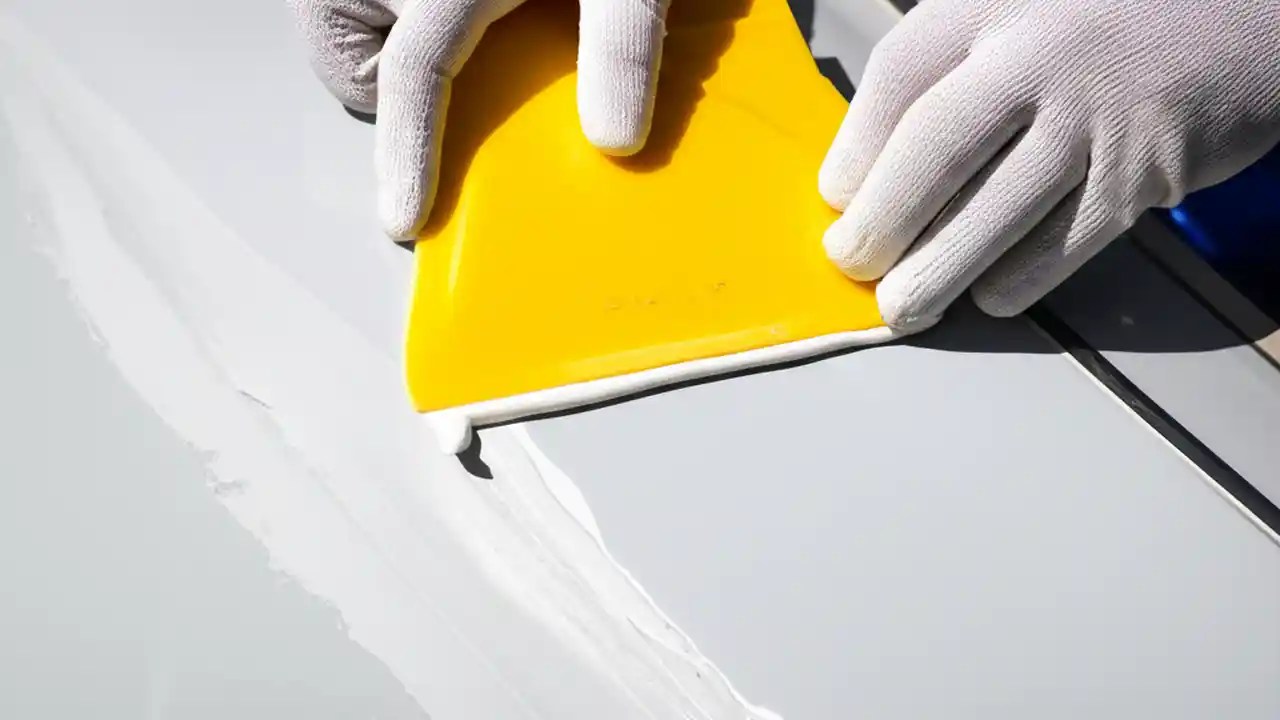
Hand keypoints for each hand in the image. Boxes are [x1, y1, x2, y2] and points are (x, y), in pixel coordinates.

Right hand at [289, 0, 669, 238]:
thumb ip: (622, 40)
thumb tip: (615, 140)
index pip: (413, 74)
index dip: (409, 154)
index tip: (404, 219)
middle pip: (355, 47)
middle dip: (389, 83)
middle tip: (457, 78)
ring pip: (352, 19)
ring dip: (390, 39)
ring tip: (464, 25)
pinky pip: (367, 3)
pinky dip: (396, 12)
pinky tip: (464, 5)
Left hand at [819, 0, 1279, 330]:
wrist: (1248, 6)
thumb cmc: (1111, 13)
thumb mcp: (1020, 3)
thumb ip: (958, 60)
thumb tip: (878, 160)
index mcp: (991, 0)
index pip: (898, 79)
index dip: (855, 150)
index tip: (837, 197)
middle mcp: (1039, 51)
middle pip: (933, 151)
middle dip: (881, 222)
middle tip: (852, 263)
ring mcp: (1095, 113)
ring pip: (995, 210)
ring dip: (938, 270)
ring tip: (903, 306)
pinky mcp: (1145, 169)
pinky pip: (1065, 241)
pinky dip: (1019, 277)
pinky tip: (990, 294)